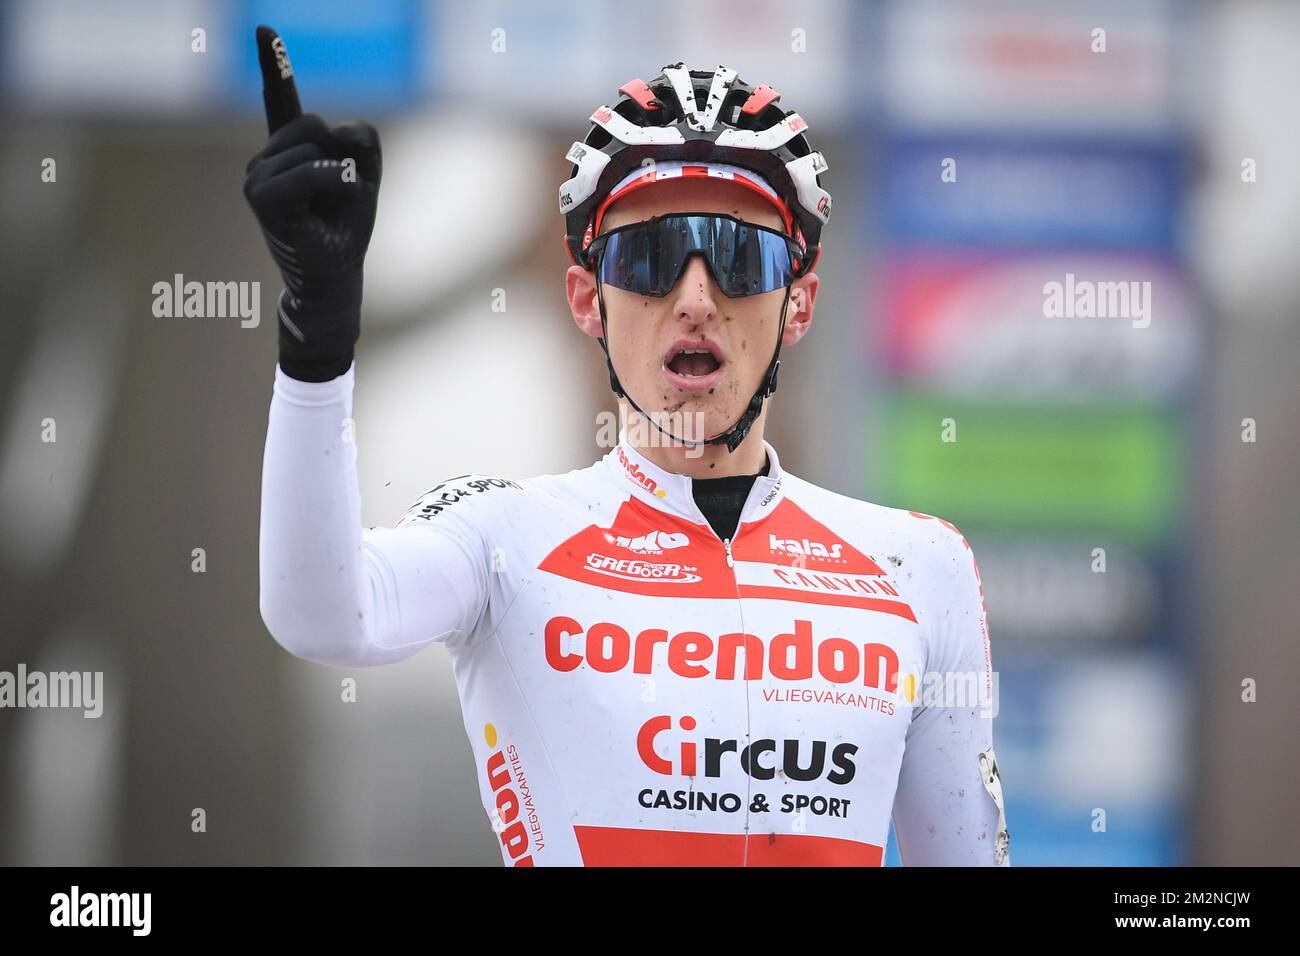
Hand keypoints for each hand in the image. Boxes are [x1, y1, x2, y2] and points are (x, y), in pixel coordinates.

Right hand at [243, 25, 382, 381]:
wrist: (334, 280)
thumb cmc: (346, 231)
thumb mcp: (367, 178)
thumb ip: (363, 141)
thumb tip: (338, 133)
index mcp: (289, 152)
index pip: (281, 102)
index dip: (275, 66)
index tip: (264, 30)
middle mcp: (265, 160)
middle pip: (318, 123)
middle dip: (344, 156)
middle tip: (338, 197)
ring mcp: (258, 176)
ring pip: (315, 145)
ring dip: (340, 178)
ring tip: (326, 211)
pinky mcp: (260, 196)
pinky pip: (311, 170)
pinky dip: (331, 182)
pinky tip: (328, 203)